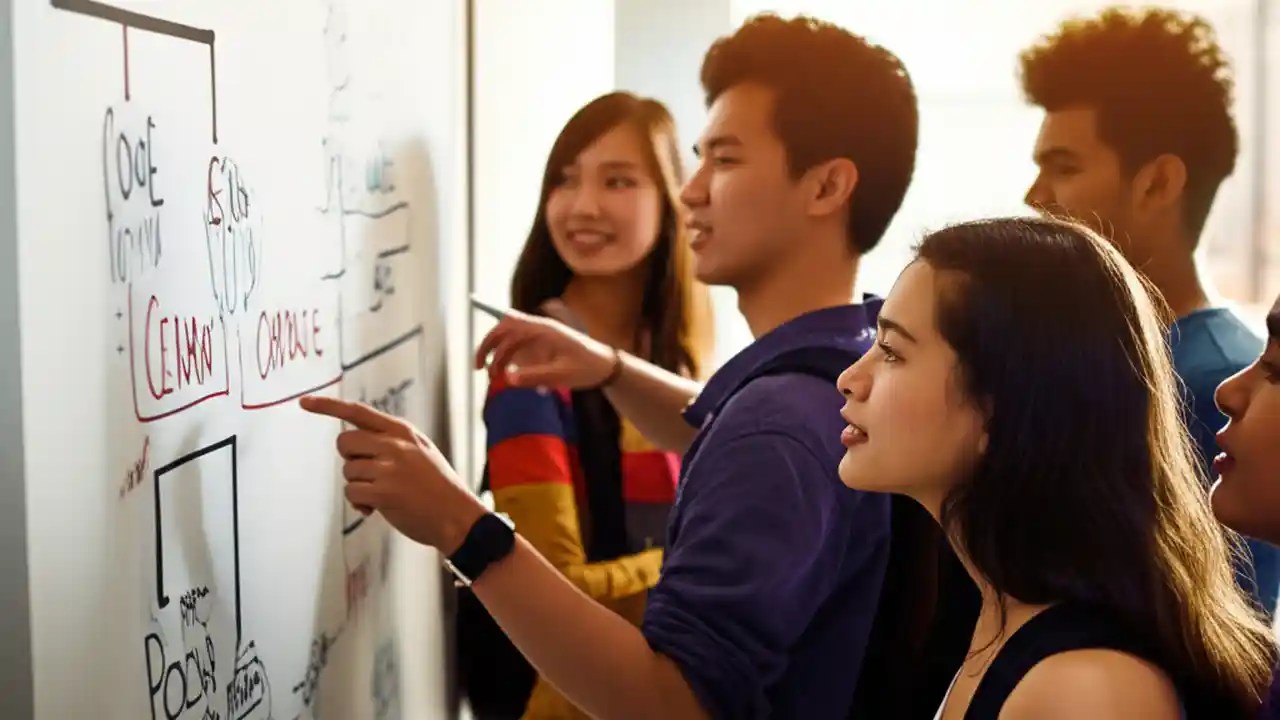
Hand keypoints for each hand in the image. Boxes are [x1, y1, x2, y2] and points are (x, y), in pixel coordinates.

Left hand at [299, 395, 485, 554]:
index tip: (304, 402)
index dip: (328, 406)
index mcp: (403, 431)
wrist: (458, 515)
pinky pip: (352, 493)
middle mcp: (395, 444)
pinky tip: (376, 509)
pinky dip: (359, 504)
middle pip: (345, 441)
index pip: (358, 411)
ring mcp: (390, 468)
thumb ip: (391, 442)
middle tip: (367, 473)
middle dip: (349, 459)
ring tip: (381, 496)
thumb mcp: (420, 451)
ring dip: (358, 486)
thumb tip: (354, 444)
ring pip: (348, 471)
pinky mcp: (384, 492)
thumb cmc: (437, 487)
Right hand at [474, 299, 616, 388]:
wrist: (605, 367)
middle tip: (480, 369)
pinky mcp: (543, 347)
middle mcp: (539, 330)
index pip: (509, 324)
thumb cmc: (586, 368)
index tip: (481, 358)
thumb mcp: (561, 375)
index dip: (491, 337)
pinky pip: (521, 350)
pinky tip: (511, 377)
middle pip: (505, 330)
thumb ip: (534, 376)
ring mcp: (540, 337)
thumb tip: (507, 379)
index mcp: (543, 330)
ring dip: (499, 356)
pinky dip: (512, 361)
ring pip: (511, 341)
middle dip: (489, 347)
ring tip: (495, 377)